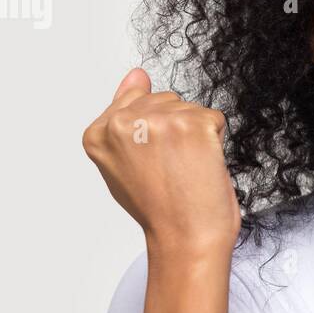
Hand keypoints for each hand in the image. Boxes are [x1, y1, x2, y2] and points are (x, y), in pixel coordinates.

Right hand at [82, 68, 240, 248]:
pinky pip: (214, 118)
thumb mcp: (124, 163)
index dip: (152, 133)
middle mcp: (124, 123)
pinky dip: (215, 141)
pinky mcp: (194, 124)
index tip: (151, 160)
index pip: (134, 99)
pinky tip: (201, 166)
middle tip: (170, 169)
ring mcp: (160, 121)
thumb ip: (124, 114)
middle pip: (163, 100)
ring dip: (195, 135)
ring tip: (185, 170)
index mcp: (98, 132)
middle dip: (174, 129)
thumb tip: (137, 73)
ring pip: (189, 108)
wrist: (186, 238)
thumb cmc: (158, 208)